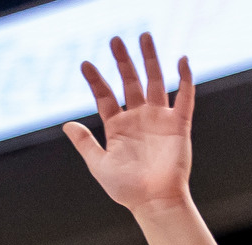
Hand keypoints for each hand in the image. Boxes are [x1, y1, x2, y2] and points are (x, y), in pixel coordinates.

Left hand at [64, 34, 192, 213]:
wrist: (153, 201)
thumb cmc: (125, 188)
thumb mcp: (98, 164)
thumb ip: (85, 143)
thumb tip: (67, 124)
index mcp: (117, 127)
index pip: (105, 96)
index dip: (95, 80)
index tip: (84, 63)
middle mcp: (138, 118)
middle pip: (130, 82)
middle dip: (123, 61)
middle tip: (116, 39)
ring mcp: (159, 118)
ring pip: (155, 81)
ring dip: (150, 59)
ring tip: (144, 37)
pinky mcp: (179, 123)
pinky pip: (185, 96)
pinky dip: (184, 78)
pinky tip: (181, 60)